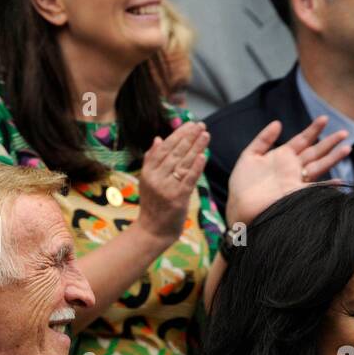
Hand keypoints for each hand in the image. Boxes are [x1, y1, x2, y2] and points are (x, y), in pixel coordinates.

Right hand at [134, 121, 208, 243]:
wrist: (153, 230)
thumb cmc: (153, 205)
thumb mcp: (147, 181)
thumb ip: (151, 160)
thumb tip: (158, 139)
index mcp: (148, 171)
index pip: (164, 148)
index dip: (178, 134)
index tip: (190, 124)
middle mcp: (156, 178)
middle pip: (175, 153)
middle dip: (189, 137)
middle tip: (201, 125)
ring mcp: (166, 188)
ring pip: (183, 163)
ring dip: (196, 148)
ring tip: (206, 135)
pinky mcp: (177, 199)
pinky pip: (188, 180)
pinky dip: (196, 167)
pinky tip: (203, 155)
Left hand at [225, 116, 351, 226]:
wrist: (239, 206)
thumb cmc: (242, 185)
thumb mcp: (249, 156)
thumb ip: (263, 139)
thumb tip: (279, 123)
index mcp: (282, 157)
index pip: (302, 140)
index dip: (313, 130)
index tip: (324, 119)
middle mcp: (292, 168)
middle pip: (315, 152)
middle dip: (329, 142)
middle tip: (344, 132)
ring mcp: (296, 181)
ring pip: (318, 166)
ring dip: (332, 158)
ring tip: (347, 148)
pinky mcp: (296, 194)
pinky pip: (315, 189)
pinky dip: (327, 186)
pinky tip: (339, 182)